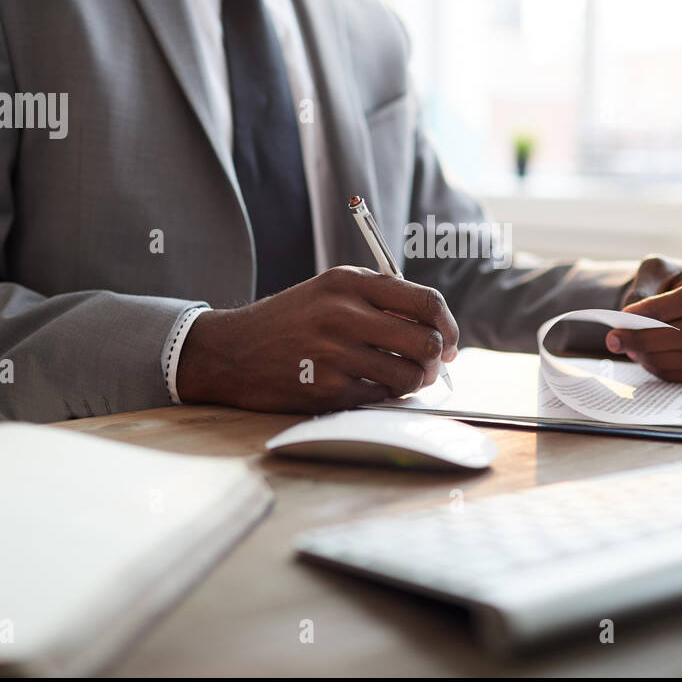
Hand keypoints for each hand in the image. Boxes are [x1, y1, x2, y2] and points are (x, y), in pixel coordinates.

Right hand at [176, 267, 458, 412]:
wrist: (231, 351)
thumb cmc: (290, 321)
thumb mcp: (330, 292)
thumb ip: (380, 300)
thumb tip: (438, 330)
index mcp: (349, 283)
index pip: (426, 302)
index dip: (449, 325)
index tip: (451, 341)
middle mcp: (344, 314)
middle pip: (426, 342)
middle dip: (436, 359)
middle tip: (430, 366)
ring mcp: (335, 354)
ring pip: (410, 376)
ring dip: (415, 382)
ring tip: (403, 378)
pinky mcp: (327, 389)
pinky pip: (381, 398)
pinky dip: (384, 396)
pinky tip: (370, 388)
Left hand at [605, 255, 681, 383]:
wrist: (677, 298)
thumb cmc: (667, 280)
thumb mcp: (653, 272)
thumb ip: (642, 291)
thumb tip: (629, 320)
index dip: (659, 310)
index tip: (625, 315)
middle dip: (650, 338)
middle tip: (615, 339)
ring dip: (657, 357)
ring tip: (629, 349)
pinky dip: (666, 370)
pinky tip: (645, 359)